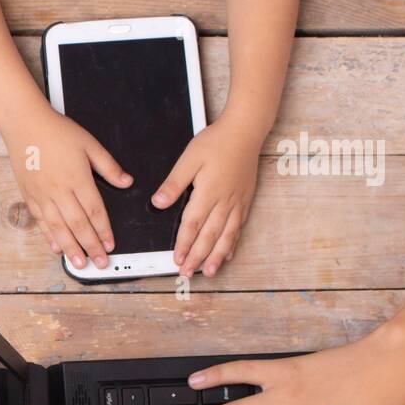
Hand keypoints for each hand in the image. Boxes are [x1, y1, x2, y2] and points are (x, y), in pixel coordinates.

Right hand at [3, 106, 132, 269]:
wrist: (24, 125)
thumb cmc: (56, 132)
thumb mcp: (89, 144)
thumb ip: (109, 166)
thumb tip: (126, 182)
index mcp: (78, 178)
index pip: (95, 212)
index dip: (104, 231)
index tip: (111, 245)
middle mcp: (60, 191)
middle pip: (79, 225)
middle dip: (91, 246)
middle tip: (100, 263)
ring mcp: (43, 196)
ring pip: (59, 228)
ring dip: (71, 248)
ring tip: (80, 263)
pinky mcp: (30, 196)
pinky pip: (42, 222)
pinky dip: (49, 237)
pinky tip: (57, 248)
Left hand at [152, 116, 263, 276]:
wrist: (245, 131)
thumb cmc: (217, 142)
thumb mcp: (189, 158)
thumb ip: (174, 183)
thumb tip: (158, 203)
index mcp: (208, 192)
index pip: (192, 224)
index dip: (184, 244)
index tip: (177, 259)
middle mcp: (224, 201)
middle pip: (209, 236)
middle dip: (196, 257)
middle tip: (187, 273)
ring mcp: (237, 202)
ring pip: (226, 236)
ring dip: (216, 256)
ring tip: (208, 272)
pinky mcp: (245, 200)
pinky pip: (238, 227)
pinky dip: (232, 243)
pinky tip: (228, 254)